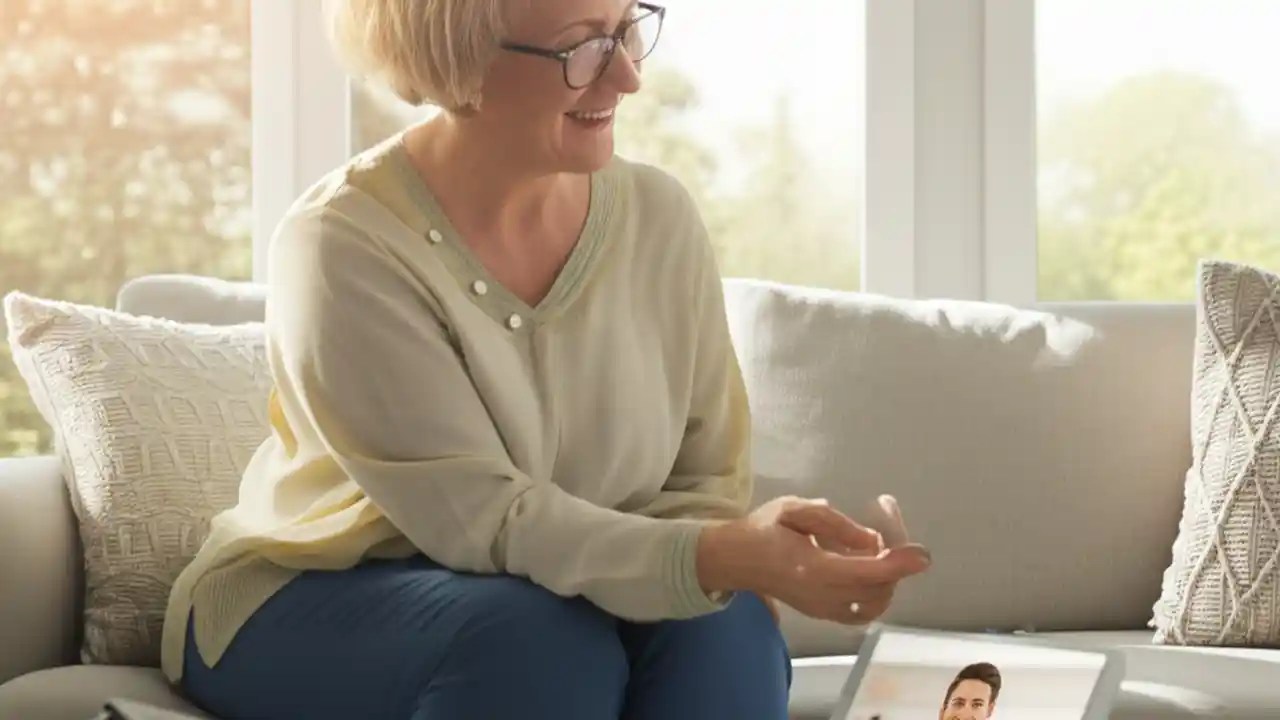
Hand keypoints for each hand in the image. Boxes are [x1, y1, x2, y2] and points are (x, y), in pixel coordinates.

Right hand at [697, 496, 929, 624]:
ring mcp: (824, 610)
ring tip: (877, 543)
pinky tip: (871, 566)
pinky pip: (864, 610)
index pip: (867, 572)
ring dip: (888, 576)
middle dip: (895, 557)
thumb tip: (872, 540)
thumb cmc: (763, 529)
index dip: (899, 564)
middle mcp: (822, 597)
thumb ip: (833, 523)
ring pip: (876, 603)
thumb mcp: (793, 510)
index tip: (923, 554)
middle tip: (887, 519)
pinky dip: (878, 591)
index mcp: (813, 569)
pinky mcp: (825, 614)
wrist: (736, 560)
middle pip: (878, 588)